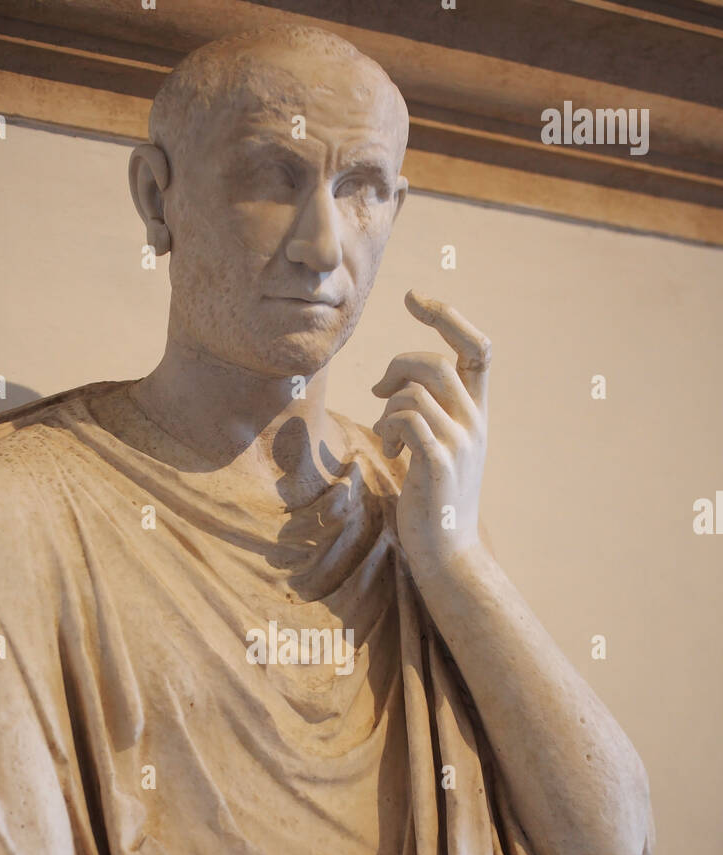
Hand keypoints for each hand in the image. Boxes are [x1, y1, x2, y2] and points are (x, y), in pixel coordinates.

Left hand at [371, 292, 489, 585]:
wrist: (449, 553)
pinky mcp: (438, 462)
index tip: (415, 298)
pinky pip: (405, 418)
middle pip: (435, 362)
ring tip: (388, 437)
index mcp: (477, 415)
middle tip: (378, 393)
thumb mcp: (437, 450)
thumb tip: (392, 391)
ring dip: (387, 409)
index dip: (447, 316)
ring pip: (414, 391)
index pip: (478, 348)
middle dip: (397, 366)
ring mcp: (460, 442)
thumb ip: (428, 416)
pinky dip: (388, 428)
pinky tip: (392, 452)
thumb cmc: (433, 503)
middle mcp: (475, 423)